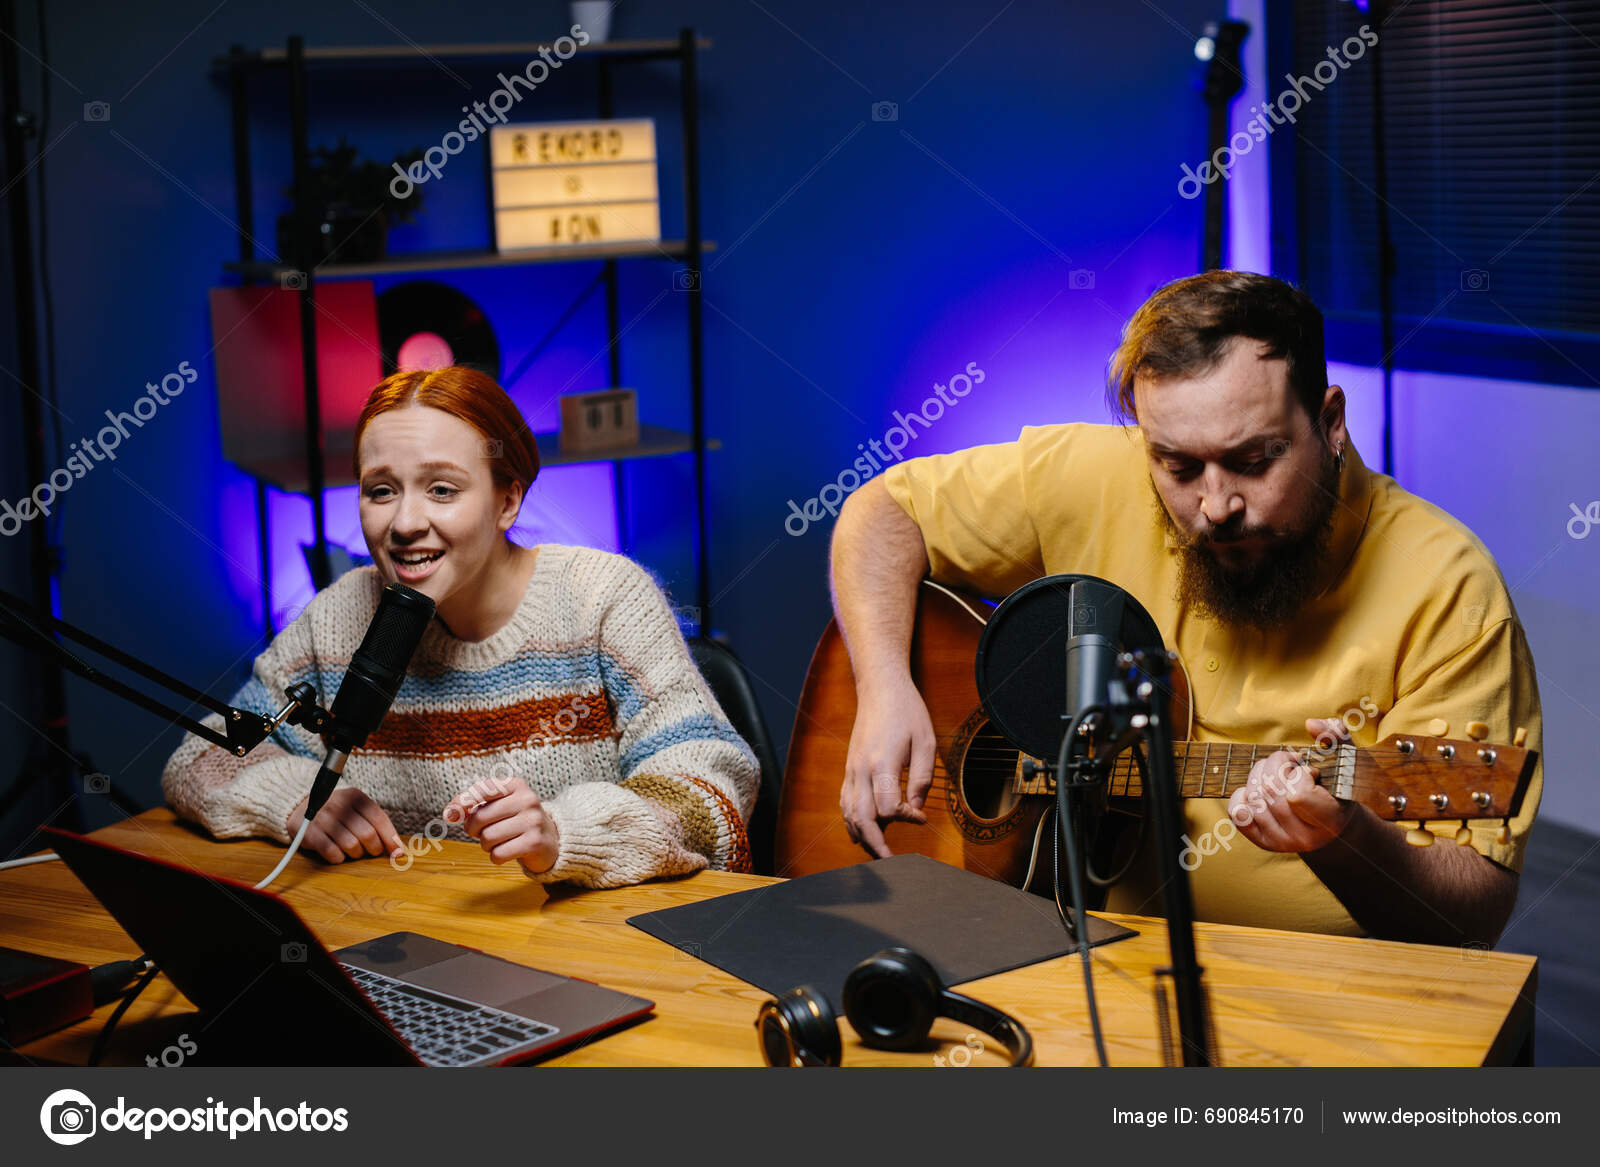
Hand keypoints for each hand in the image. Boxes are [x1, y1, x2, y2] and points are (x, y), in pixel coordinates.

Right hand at [286, 787, 402, 864]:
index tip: (397, 852)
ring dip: (356, 854)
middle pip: (367, 834)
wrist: (299, 808)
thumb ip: (374, 823)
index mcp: (355, 796)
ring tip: (353, 850)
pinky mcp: (310, 832)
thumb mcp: (355, 809)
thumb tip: (397, 848)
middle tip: (370, 851)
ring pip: (351, 845)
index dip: (390, 838)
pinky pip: (332, 853)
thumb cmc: (336, 813)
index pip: (379, 818)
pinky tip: (338, 853)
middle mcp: (339, 804)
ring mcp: (323, 818)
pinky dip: (339, 858)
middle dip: (373, 848)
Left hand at [443, 775, 559, 873]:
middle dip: (474, 830)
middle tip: (482, 832)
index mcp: (516, 785)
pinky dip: (496, 857)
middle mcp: (527, 799)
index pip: (483, 789)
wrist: (550, 839)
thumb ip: (473, 805)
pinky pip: (498, 854)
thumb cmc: (515, 821)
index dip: (462, 802)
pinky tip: (507, 852)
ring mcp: (532, 821)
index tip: (450, 814)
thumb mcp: (498, 805)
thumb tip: (450, 813)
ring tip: (499, 841)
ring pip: (487, 838)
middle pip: (480, 818)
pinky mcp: (534, 842)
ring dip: (486, 845)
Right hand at [840, 676, 933, 857]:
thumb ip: (923, 779)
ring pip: (849, 814)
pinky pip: (845, 803)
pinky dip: (852, 822)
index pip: (888, 807)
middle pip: (862, 818)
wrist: (880, 689)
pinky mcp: (849, 769)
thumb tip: (917, 810)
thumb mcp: (926, 742)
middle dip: (876, 844)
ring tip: (880, 853)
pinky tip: (863, 834)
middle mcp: (861, 770)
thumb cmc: (907, 712)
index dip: (905, 818)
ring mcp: (851, 770)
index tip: (921, 817)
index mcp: (882, 763)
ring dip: (863, 837)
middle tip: (892, 862)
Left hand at [1227, 718, 1359, 853]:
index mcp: (1329, 820)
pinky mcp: (1264, 841)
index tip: (1310, 770)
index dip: (1298, 774)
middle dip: (1276, 765)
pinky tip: (1257, 788)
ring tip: (1276, 772)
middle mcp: (1304, 837)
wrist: (1333, 823)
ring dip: (1259, 775)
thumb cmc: (1340, 786)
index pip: (1296, 796)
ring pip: (1254, 798)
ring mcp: (1282, 842)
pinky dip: (1242, 795)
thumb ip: (1335, 736)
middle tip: (1289, 762)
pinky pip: (1238, 814)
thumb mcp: (1346, 760)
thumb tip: (1311, 724)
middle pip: (1271, 791)